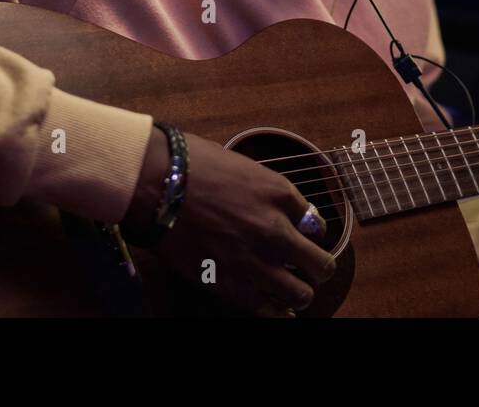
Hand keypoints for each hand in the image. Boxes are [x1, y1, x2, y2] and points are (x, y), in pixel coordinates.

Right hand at [122, 128, 336, 315]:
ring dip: (299, 294)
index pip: (317, 224)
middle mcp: (276, 230)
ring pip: (300, 294)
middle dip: (319, 269)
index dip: (312, 233)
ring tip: (293, 292)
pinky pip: (267, 309)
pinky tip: (277, 309)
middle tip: (313, 270)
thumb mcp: (246, 169)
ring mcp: (254, 260)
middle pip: (320, 265)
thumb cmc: (196, 167)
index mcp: (281, 194)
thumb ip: (271, 194)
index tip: (304, 236)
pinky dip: (276, 311)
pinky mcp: (230, 283)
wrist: (159, 185)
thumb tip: (289, 213)